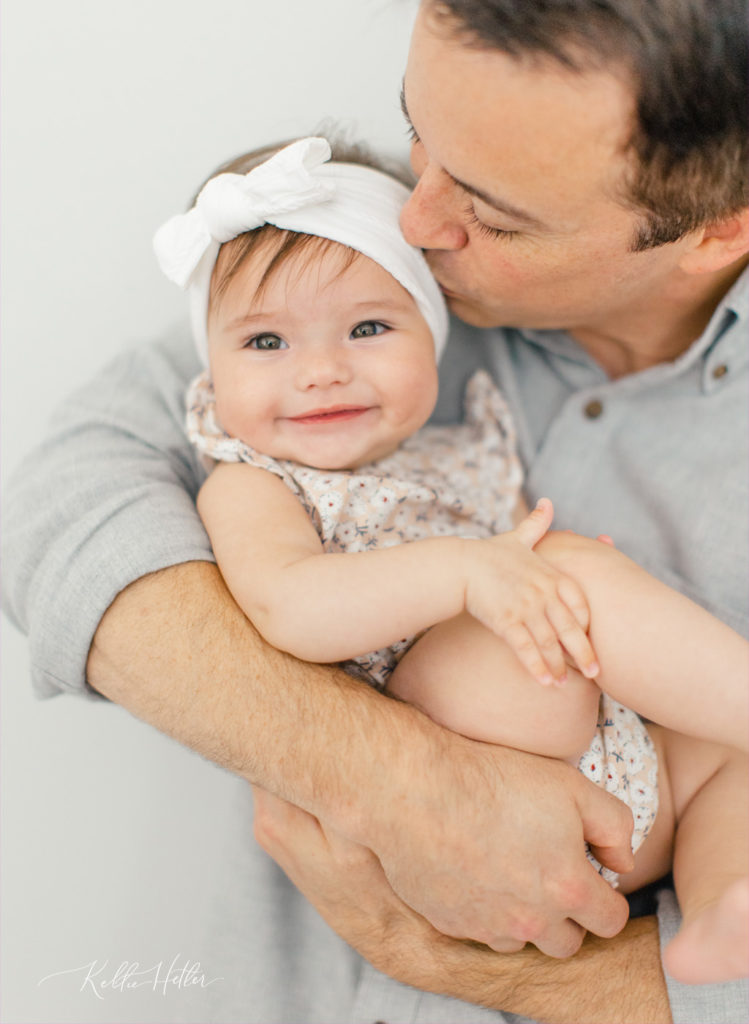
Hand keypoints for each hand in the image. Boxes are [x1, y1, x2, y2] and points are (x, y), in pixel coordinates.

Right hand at [252, 787, 670, 1023]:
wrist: (416, 790)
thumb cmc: (495, 780)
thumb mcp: (572, 785)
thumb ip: (615, 825)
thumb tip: (624, 862)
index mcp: (568, 889)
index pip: (611, 920)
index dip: (607, 895)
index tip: (592, 872)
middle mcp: (531, 920)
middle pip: (568, 942)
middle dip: (569, 914)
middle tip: (552, 872)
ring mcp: (489, 926)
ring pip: (524, 939)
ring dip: (528, 916)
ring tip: (513, 870)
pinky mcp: (452, 923)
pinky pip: (482, 931)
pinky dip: (487, 911)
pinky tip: (478, 871)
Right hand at [466, 498, 598, 683]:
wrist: (459, 566)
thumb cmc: (489, 553)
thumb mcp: (518, 538)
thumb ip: (537, 524)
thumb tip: (548, 502)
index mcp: (550, 575)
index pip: (579, 604)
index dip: (586, 625)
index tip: (591, 640)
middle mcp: (542, 592)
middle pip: (570, 628)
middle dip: (584, 653)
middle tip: (596, 673)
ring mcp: (525, 608)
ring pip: (550, 643)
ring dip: (559, 666)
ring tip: (565, 683)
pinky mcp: (506, 621)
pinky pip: (527, 649)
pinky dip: (538, 667)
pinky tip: (546, 683)